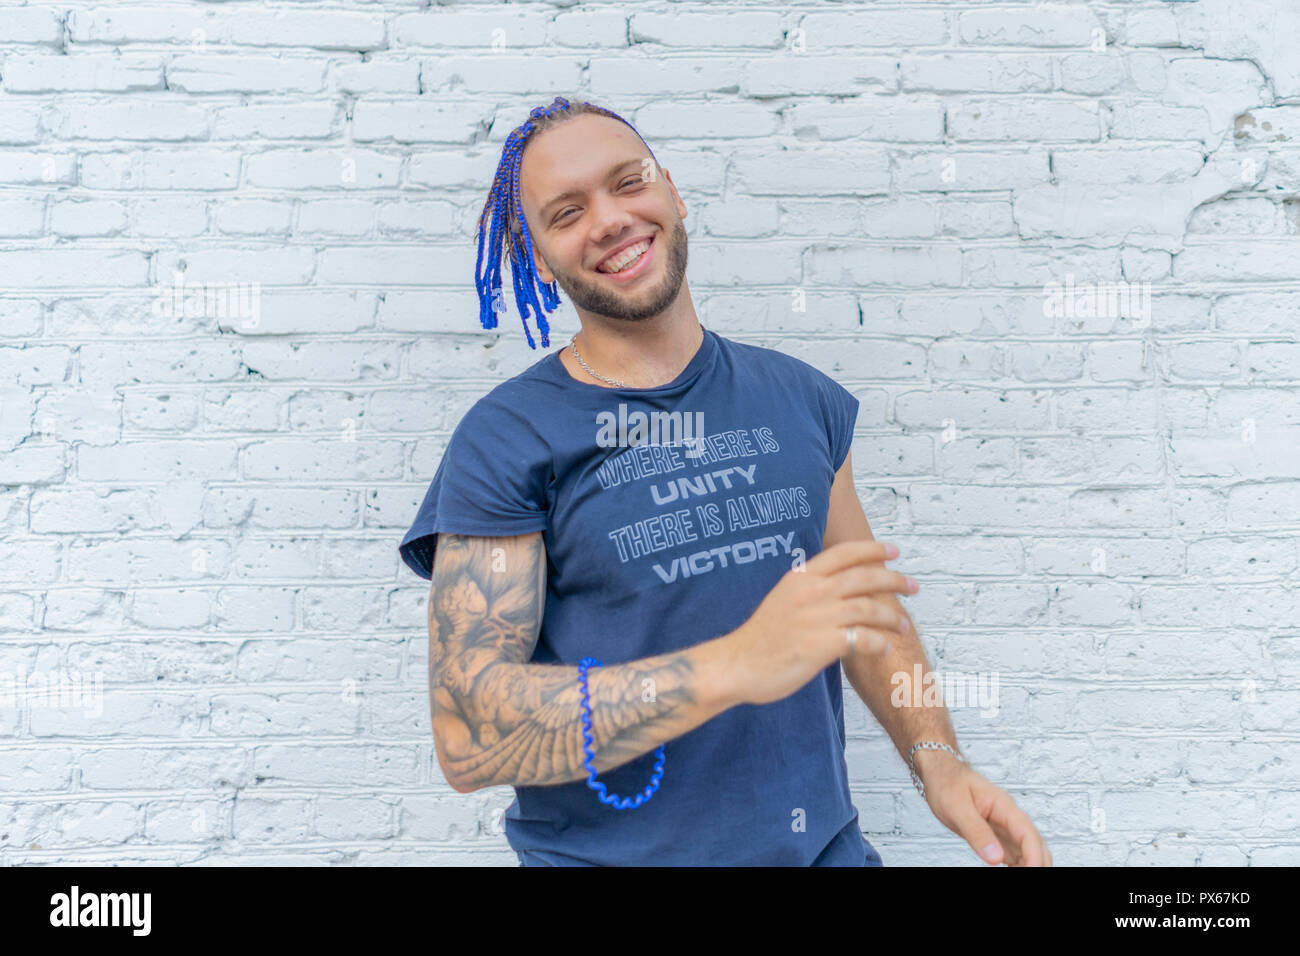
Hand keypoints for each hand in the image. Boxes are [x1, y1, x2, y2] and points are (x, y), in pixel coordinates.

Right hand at [725, 539, 917, 705]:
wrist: (738, 664)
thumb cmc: (761, 637)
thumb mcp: (783, 598)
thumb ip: (810, 590)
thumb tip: (840, 588)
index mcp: (801, 577)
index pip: (844, 554)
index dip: (873, 549)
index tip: (894, 550)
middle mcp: (811, 592)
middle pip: (864, 577)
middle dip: (894, 580)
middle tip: (914, 586)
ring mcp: (817, 617)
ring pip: (868, 608)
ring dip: (892, 617)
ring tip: (903, 625)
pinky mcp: (821, 645)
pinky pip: (862, 639)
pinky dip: (877, 643)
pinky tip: (882, 648)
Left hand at [915, 751, 1052, 865]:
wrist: (940, 773)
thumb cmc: (947, 783)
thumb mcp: (957, 807)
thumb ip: (976, 832)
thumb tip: (995, 859)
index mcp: (1004, 806)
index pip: (1028, 834)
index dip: (1034, 856)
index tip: (1032, 871)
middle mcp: (1009, 817)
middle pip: (1035, 844)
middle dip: (1038, 863)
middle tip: (1029, 877)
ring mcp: (1004, 827)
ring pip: (1027, 851)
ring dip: (1029, 864)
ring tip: (1021, 875)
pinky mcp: (996, 835)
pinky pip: (1014, 853)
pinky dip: (1018, 865)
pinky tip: (1013, 871)